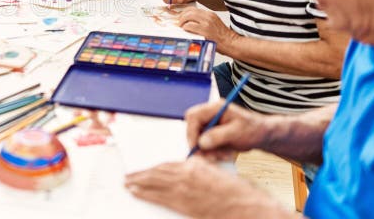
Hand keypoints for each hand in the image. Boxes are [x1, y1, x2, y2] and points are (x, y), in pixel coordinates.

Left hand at [125, 157, 282, 218]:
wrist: (246, 208)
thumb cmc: (237, 192)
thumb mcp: (217, 173)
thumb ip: (200, 169)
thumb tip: (188, 168)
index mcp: (195, 165)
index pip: (167, 164)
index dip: (153, 167)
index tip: (144, 168)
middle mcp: (186, 175)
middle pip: (157, 173)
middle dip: (141, 175)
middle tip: (129, 176)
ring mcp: (184, 190)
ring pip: (155, 184)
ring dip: (139, 183)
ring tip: (128, 183)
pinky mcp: (184, 205)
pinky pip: (160, 198)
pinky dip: (145, 194)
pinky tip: (137, 192)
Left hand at [176, 7, 237, 53]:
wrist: (231, 43)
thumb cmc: (222, 36)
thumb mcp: (213, 24)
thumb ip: (203, 21)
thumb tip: (189, 22)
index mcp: (210, 14)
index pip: (193, 9)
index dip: (184, 13)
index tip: (180, 18)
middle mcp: (208, 17)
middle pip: (189, 11)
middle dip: (181, 17)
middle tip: (179, 23)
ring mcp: (206, 23)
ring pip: (188, 17)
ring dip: (182, 22)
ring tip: (181, 27)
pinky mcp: (204, 31)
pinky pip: (189, 26)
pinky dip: (185, 28)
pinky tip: (186, 32)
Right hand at [185, 100, 269, 159]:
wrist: (262, 135)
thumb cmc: (254, 130)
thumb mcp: (237, 133)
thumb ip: (219, 136)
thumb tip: (201, 143)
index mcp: (215, 108)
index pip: (193, 116)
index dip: (191, 132)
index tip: (197, 147)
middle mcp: (210, 114)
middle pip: (192, 128)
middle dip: (198, 144)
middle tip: (209, 157)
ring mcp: (211, 124)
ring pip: (198, 138)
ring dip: (206, 151)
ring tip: (222, 156)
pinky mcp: (212, 133)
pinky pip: (205, 144)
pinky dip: (211, 152)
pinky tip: (224, 155)